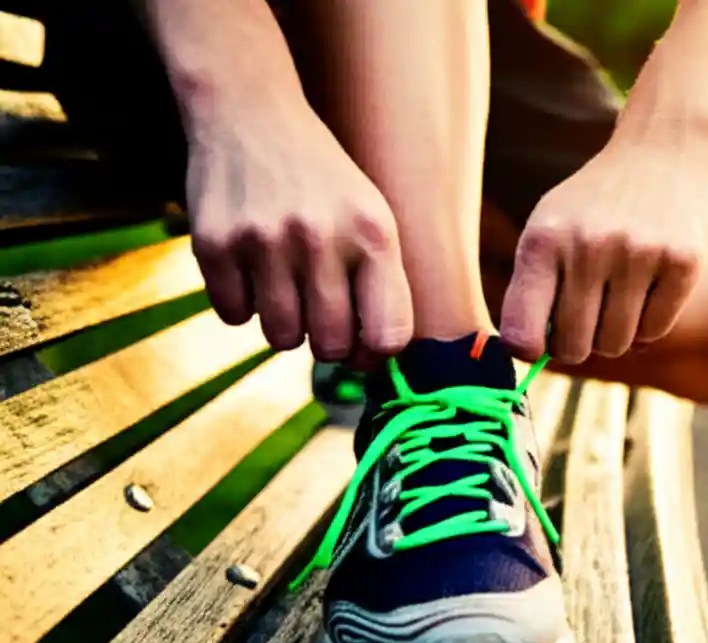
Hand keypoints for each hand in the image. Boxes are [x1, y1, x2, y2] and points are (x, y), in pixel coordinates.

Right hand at [185, 104, 411, 363]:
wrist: (251, 114)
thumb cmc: (322, 182)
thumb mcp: (370, 218)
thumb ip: (380, 284)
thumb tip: (376, 360)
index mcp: (373, 234)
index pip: (389, 334)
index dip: (374, 356)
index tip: (362, 351)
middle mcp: (322, 238)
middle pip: (332, 345)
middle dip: (327, 343)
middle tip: (318, 316)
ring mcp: (265, 241)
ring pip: (282, 338)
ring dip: (284, 324)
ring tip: (283, 283)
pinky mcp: (215, 244)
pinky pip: (234, 316)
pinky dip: (241, 302)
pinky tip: (249, 266)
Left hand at [501, 144, 707, 362]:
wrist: (660, 155)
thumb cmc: (591, 208)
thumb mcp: (548, 229)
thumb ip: (531, 289)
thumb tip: (529, 358)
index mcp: (544, 240)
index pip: (522, 334)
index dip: (528, 350)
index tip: (536, 343)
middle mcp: (590, 246)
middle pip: (573, 347)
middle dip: (575, 345)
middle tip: (581, 322)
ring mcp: (640, 254)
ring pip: (616, 344)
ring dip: (613, 334)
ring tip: (614, 300)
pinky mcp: (683, 262)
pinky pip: (655, 331)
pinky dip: (648, 324)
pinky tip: (647, 289)